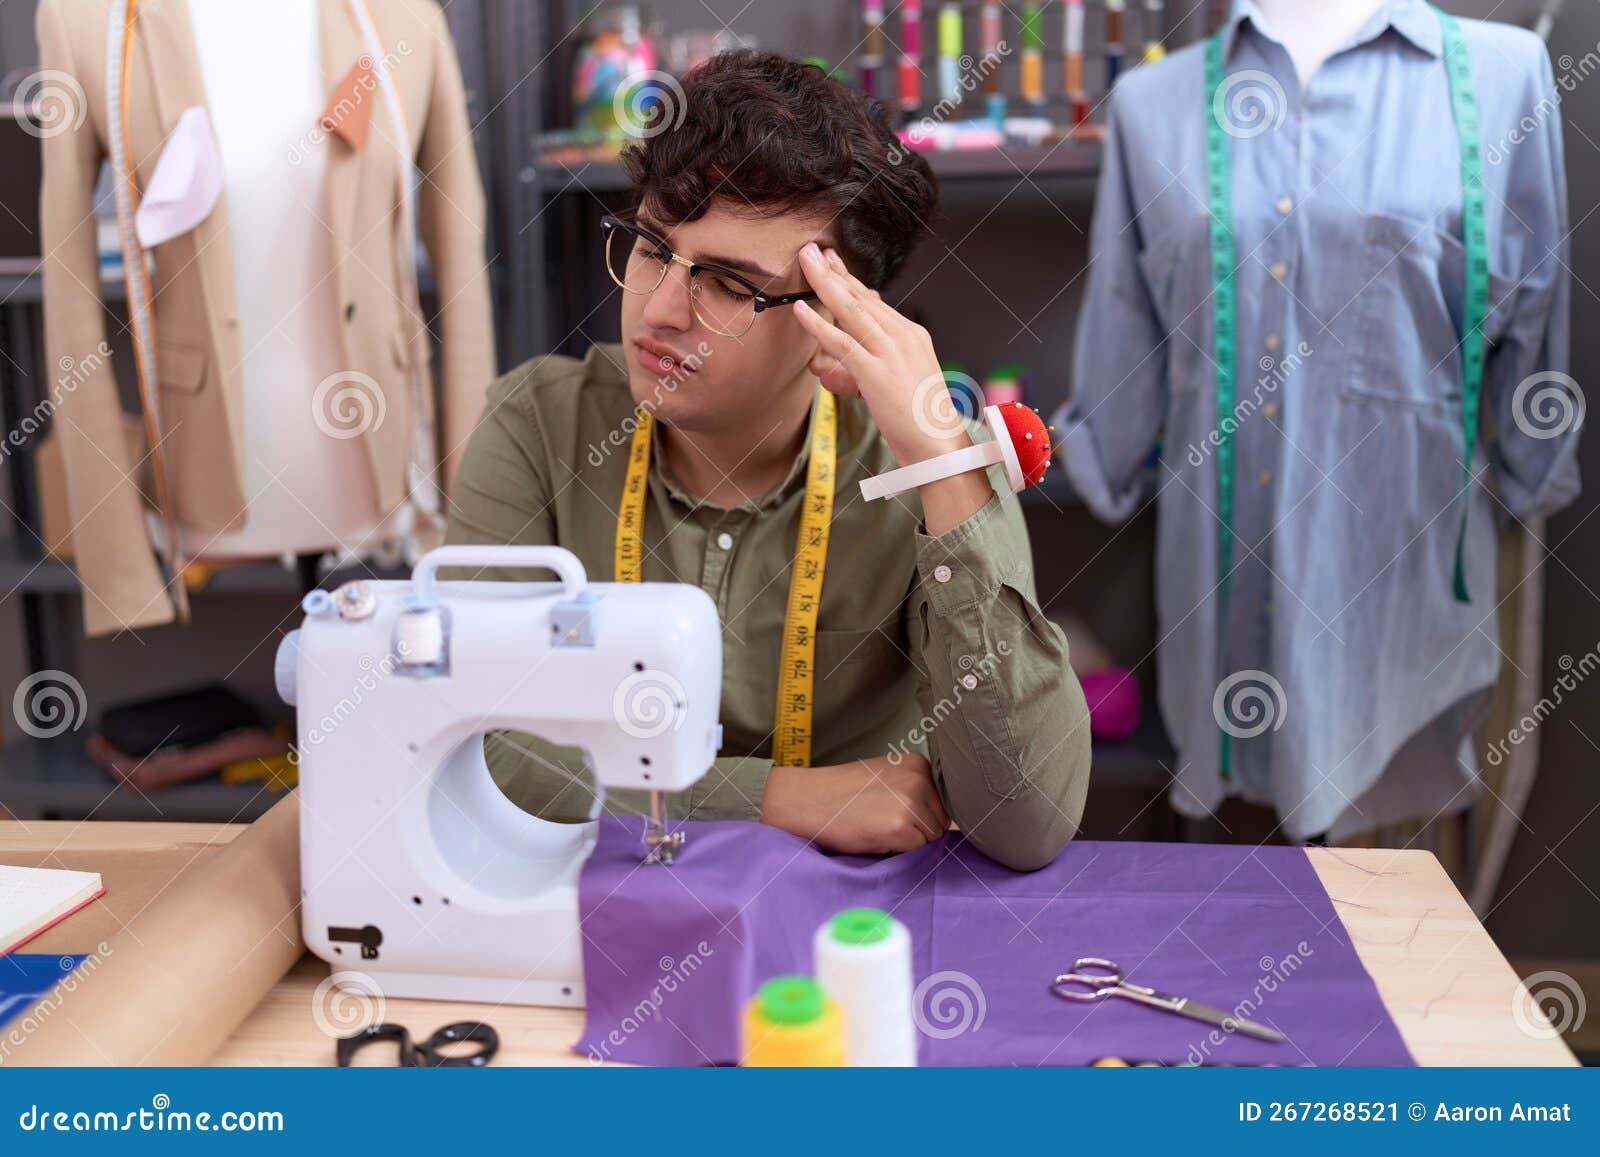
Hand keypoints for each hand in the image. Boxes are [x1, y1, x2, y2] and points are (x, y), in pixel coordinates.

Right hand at [760, 753, 950, 854]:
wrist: (806, 800)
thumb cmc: (842, 795)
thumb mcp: (886, 780)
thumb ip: (914, 792)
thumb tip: (943, 822)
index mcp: (919, 764)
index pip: (941, 805)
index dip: (920, 819)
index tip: (891, 816)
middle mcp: (920, 779)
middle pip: (940, 824)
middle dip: (918, 832)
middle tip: (881, 824)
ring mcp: (911, 801)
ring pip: (931, 840)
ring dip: (910, 844)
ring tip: (877, 830)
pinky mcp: (900, 826)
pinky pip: (917, 852)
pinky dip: (899, 853)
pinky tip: (874, 837)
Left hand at [793, 244, 968, 466]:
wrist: (939, 445)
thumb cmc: (920, 419)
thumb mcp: (900, 380)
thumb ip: (873, 362)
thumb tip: (841, 358)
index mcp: (912, 335)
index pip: (874, 301)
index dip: (849, 279)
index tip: (832, 261)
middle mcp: (903, 335)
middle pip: (861, 297)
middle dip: (834, 271)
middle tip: (812, 249)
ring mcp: (890, 352)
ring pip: (851, 310)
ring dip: (824, 283)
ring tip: (804, 261)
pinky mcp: (876, 373)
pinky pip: (842, 342)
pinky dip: (818, 324)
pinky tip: (801, 308)